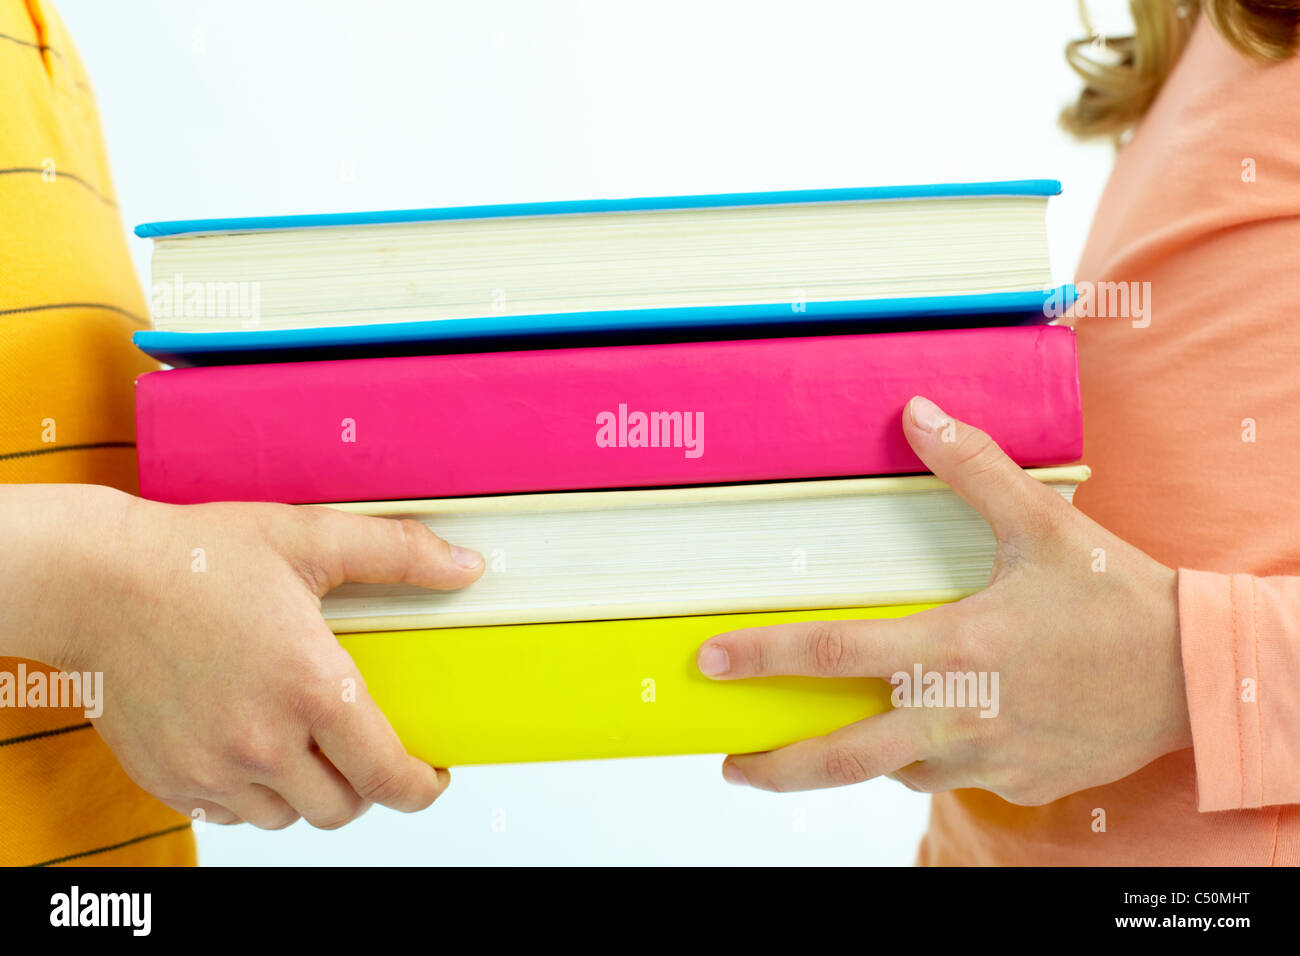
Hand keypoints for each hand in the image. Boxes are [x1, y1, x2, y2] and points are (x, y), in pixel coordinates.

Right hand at [6, 484, 482, 829]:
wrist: (92, 581)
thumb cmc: (196, 558)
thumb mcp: (310, 537)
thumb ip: (398, 554)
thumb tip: (467, 567)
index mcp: (309, 688)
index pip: (386, 776)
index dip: (420, 788)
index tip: (430, 776)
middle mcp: (262, 742)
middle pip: (341, 809)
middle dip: (366, 787)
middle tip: (365, 750)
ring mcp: (211, 768)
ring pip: (286, 818)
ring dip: (307, 792)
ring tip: (307, 746)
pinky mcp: (169, 780)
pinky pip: (229, 815)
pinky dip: (251, 795)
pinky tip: (251, 748)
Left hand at [695, 396, 1189, 803]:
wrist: (1197, 677)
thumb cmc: (1117, 600)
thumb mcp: (1044, 524)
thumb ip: (973, 469)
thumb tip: (918, 412)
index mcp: (952, 649)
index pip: (835, 654)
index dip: (763, 657)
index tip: (709, 662)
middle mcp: (958, 716)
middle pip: (842, 759)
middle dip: (777, 766)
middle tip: (730, 762)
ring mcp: (987, 760)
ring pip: (898, 770)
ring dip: (868, 752)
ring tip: (852, 725)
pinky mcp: (1017, 785)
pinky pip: (952, 778)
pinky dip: (934, 756)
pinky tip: (946, 723)